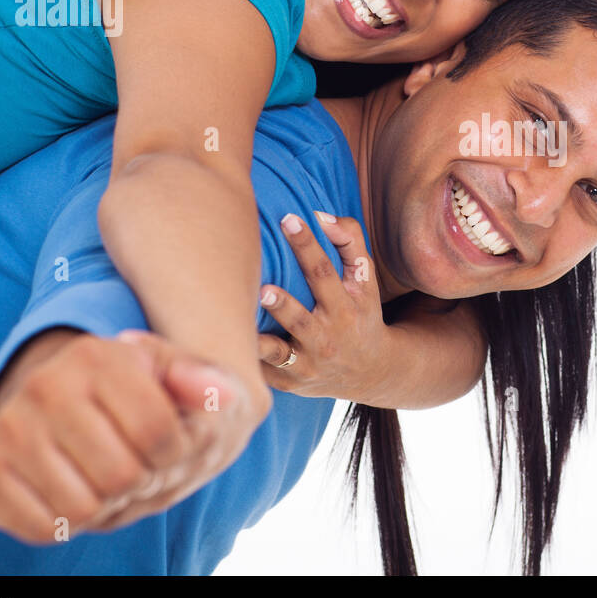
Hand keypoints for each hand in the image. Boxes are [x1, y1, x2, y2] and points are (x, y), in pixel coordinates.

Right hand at [0, 328, 270, 543]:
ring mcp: (8, 425)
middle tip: (133, 461)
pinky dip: (69, 523)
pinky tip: (71, 489)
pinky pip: (44, 528)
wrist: (75, 403)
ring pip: (83, 508)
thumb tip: (223, 394)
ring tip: (102, 474)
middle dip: (141, 480)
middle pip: (122, 476)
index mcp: (98, 354)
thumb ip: (206, 382)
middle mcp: (44, 384)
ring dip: (106, 505)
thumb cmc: (142, 391)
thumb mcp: (180, 377)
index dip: (175, 453)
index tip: (167, 441)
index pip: (157, 434)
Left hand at [257, 211, 390, 406]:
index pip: (324, 273)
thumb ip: (349, 241)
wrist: (371, 371)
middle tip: (263, 289)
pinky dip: (249, 365)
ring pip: (281, 354)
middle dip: (283, 305)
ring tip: (243, 330)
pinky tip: (225, 353)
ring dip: (263, 343)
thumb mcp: (365, 279)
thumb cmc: (360, 312)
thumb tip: (321, 215)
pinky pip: (266, 373)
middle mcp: (327, 336)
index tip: (289, 219)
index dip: (307, 245)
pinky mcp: (290, 382)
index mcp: (345, 306)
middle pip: (301, 318)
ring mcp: (308, 363)